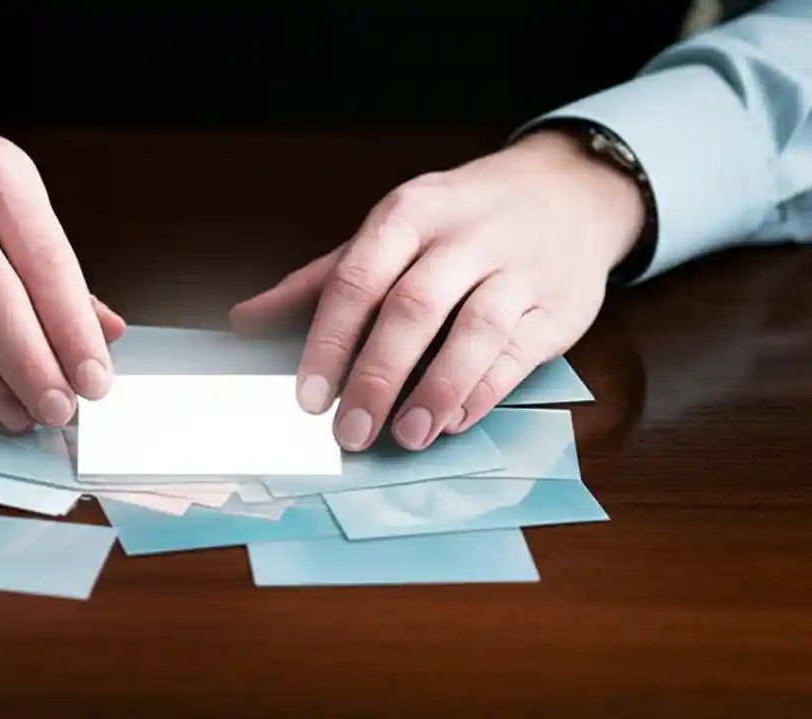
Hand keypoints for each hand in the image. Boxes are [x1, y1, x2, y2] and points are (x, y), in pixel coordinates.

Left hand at [231, 129, 645, 450]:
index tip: (308, 397)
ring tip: (405, 436)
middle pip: (413, 308)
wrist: (568, 189)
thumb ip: (319, 281)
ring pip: (476, 331)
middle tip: (350, 430)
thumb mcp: (389, 232)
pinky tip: (455, 421)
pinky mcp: (559, 305)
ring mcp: (518, 268)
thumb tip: (243, 321)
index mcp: (409, 213)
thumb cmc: (459, 221)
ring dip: (437, 390)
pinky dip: (485, 391)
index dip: (329, 341)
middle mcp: (465, 235)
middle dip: (377, 375)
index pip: (358, 279)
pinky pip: (520, 353)